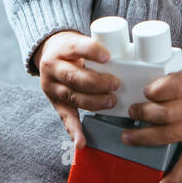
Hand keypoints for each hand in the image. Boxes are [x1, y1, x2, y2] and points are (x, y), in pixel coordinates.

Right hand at [34, 30, 120, 148]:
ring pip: (73, 97)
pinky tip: (81, 141)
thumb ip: (99, 51)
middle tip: (116, 84)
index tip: (108, 56)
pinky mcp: (56, 103)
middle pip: (74, 77)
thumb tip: (132, 60)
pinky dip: (74, 131)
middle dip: (97, 83)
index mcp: (63, 48)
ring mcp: (53, 87)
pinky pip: (65, 118)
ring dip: (94, 102)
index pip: (76, 47)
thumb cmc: (72, 48)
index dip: (92, 51)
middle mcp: (54, 67)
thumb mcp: (80, 41)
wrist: (48, 53)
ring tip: (111, 101)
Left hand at [123, 68, 181, 182]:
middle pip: (166, 113)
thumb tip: (146, 88)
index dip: (158, 89)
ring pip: (169, 135)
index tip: (146, 91)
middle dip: (144, 113)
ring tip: (128, 137)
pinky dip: (176, 176)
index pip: (175, 86)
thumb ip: (174, 81)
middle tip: (132, 112)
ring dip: (145, 138)